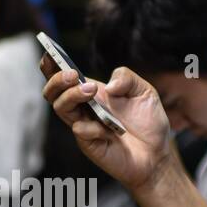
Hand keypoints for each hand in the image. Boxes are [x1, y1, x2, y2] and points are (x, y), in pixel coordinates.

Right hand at [40, 56, 172, 194]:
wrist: (157, 153)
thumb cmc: (148, 122)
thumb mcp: (145, 91)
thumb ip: (127, 78)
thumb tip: (108, 85)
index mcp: (92, 91)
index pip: (64, 77)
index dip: (51, 65)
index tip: (49, 53)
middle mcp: (83, 108)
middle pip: (53, 92)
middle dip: (57, 79)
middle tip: (73, 75)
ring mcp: (84, 125)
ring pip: (60, 108)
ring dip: (71, 96)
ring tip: (90, 91)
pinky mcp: (89, 144)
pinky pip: (80, 130)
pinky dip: (93, 126)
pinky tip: (110, 130)